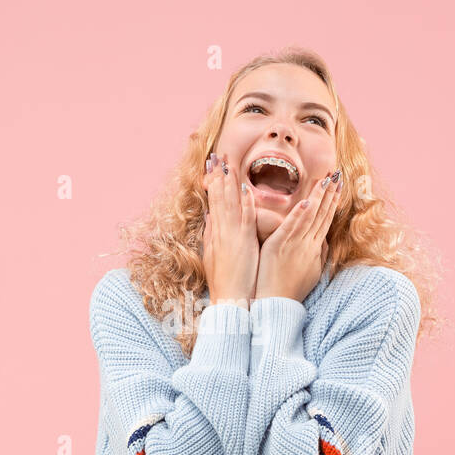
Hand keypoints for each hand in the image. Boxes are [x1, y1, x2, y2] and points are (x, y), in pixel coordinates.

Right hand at [200, 153, 259, 306]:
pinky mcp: (243, 243)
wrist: (229, 299)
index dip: (213, 182)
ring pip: (229, 203)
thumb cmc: (225, 280)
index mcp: (216, 233)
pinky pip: (245, 219)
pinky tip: (246, 189)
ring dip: (229, 182)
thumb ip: (211, 233)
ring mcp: (232, 235)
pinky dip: (245, 203)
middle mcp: (221, 231)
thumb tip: (209, 216)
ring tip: (227, 163)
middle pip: (219, 197)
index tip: (212, 165)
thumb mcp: (212, 254)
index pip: (214, 201)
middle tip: (217, 154)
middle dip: (218, 175)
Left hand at [253, 171, 339, 303]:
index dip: (332, 202)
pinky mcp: (279, 247)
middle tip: (336, 175)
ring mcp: (294, 245)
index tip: (338, 186)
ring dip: (318, 198)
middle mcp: (308, 244)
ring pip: (309, 217)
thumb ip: (317, 254)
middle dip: (330, 194)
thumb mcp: (310, 271)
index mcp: (314, 248)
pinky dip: (298, 215)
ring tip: (326, 180)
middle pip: (322, 214)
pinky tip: (306, 202)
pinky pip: (290, 228)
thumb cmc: (291, 289)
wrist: (277, 304)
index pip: (325, 219)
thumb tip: (322, 241)